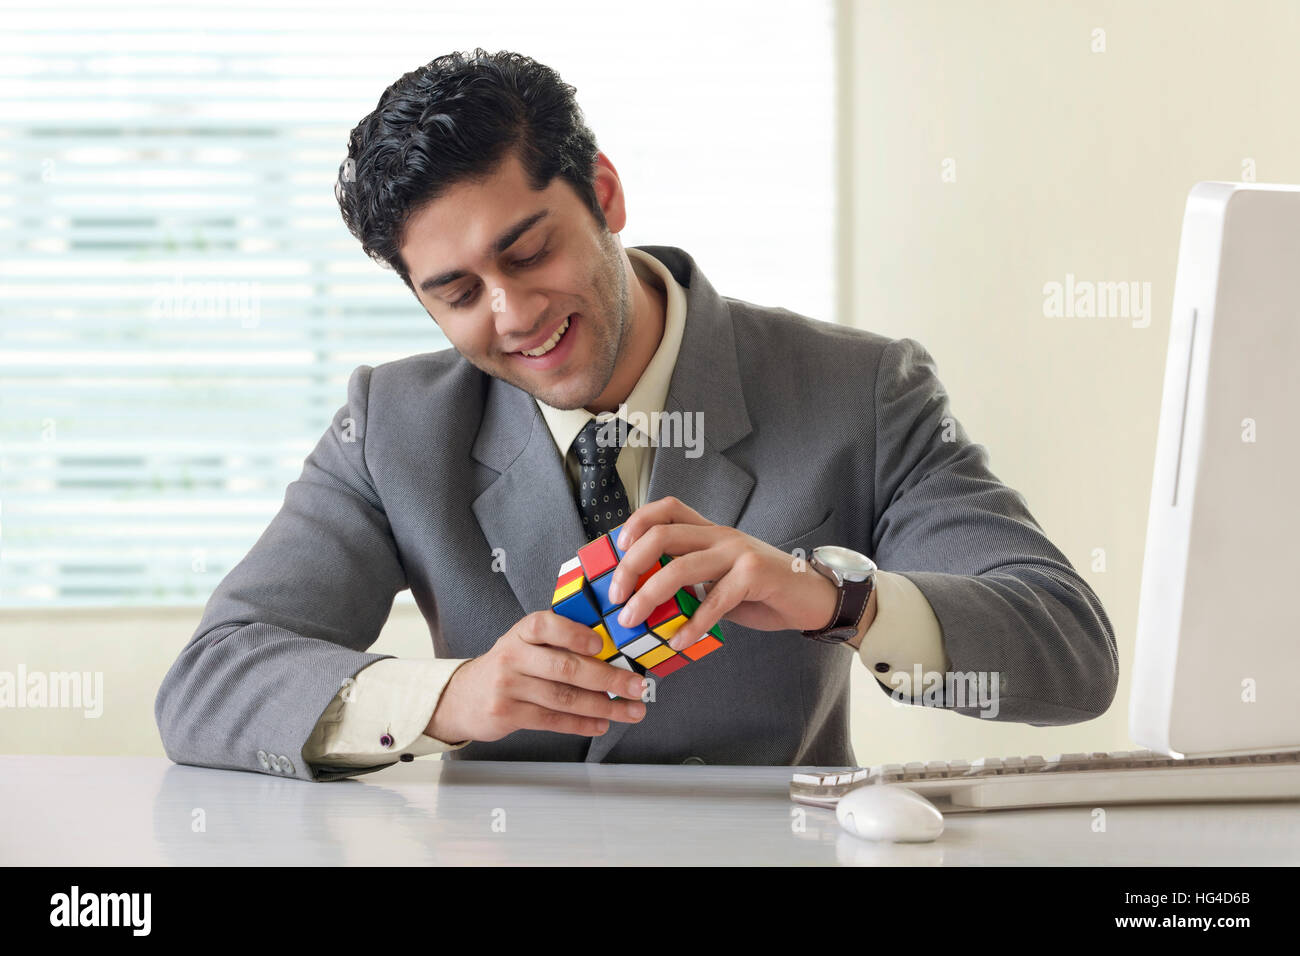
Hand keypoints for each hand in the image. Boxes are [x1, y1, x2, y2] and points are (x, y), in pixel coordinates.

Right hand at [426, 610, 648, 742]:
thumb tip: (613, 653)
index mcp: (521, 632)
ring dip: (603, 706)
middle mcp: (512, 656)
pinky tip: (602, 724)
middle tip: (637, 686)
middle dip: (608, 678)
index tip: (602, 645)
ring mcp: (508, 686)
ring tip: (630, 711)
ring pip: (563, 698)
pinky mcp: (507, 714)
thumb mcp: (526, 644)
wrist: (464, 697)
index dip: (574, 634)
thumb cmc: (510, 666)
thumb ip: (560, 643)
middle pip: (565, 667)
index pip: (545, 624)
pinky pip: (552, 719)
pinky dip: (581, 723)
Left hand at [605, 496, 867, 649]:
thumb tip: (642, 602)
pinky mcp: (755, 575)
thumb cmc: (762, 591)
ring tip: (633, 621)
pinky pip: (714, 600)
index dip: (636, 522)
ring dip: (650, 597)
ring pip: (681, 567)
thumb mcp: (720, 578)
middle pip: (662, 536)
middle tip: (615, 596)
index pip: (666, 509)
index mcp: (709, 530)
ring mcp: (738, 552)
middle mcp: (721, 534)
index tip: (616, 549)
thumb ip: (689, 581)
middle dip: (630, 566)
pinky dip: (692, 624)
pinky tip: (679, 641)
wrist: (814, 598)